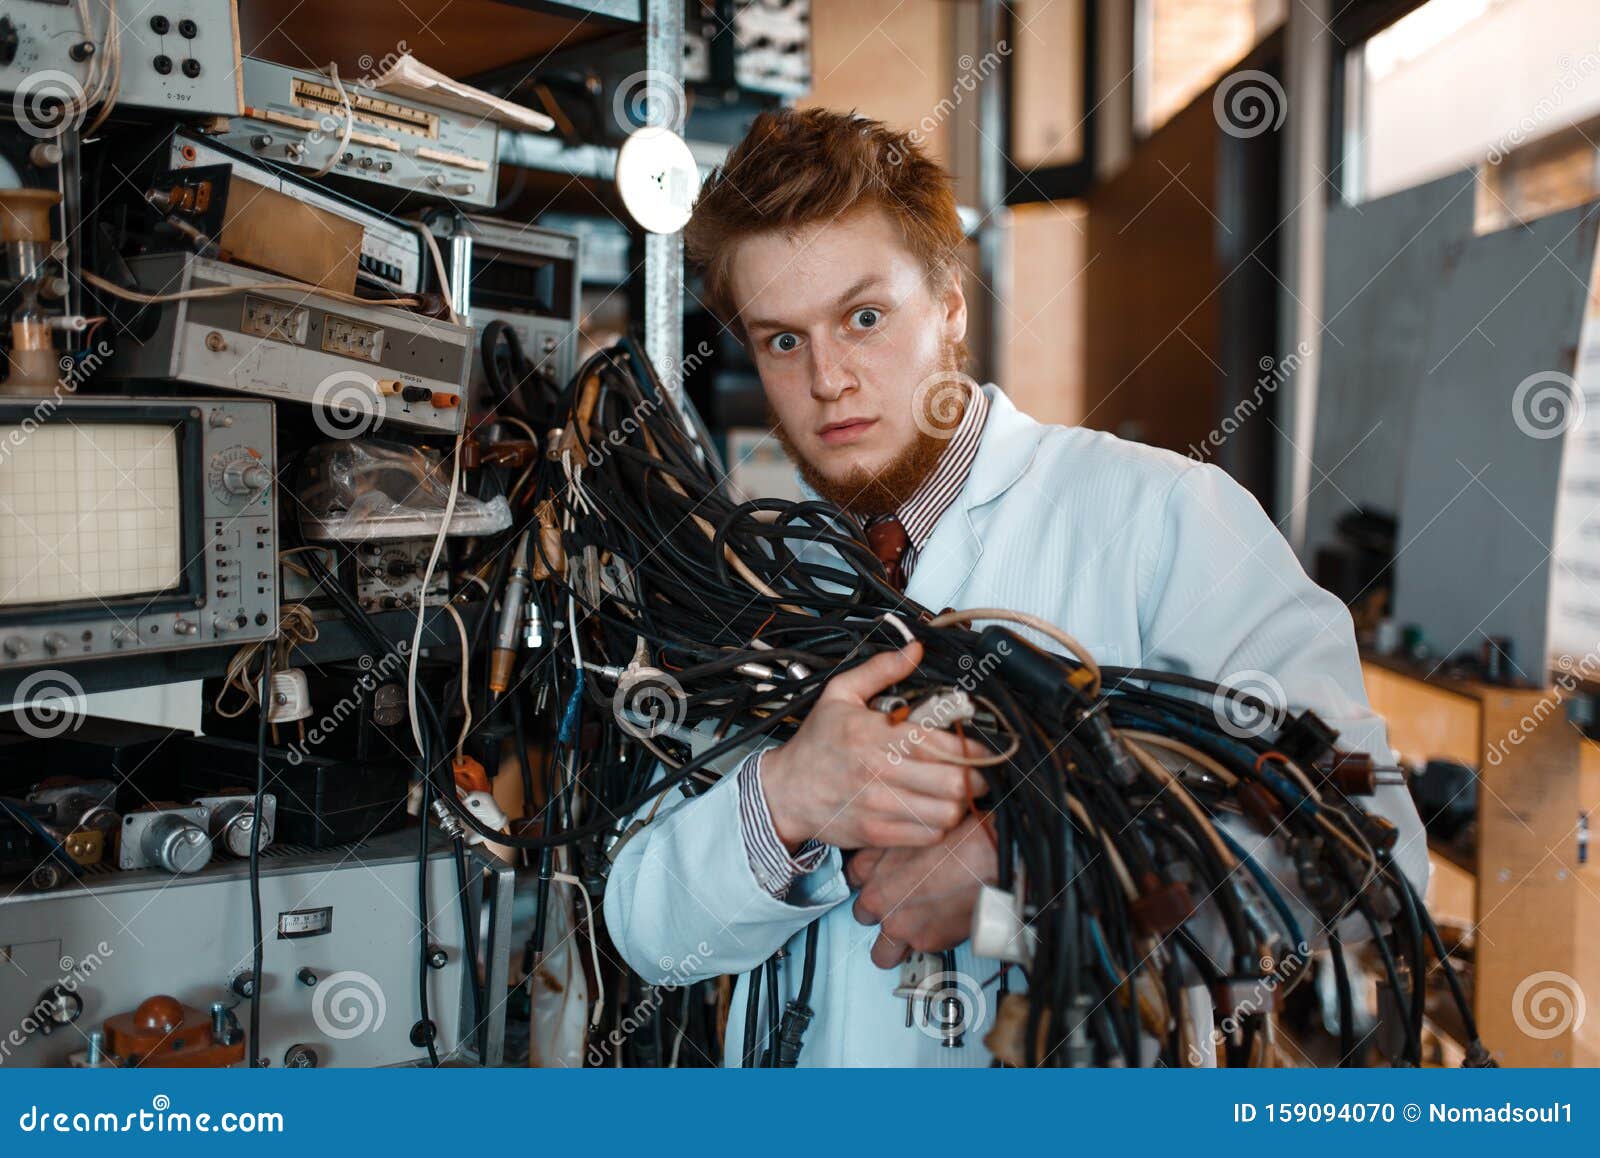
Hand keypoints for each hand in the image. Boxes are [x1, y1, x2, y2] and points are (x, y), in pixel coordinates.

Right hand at [760, 641, 988, 850]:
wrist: (785, 792)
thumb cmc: (817, 744)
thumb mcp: (840, 695)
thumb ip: (881, 670)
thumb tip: (915, 650)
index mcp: (876, 735)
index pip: (944, 745)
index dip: (975, 750)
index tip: (982, 749)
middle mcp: (881, 772)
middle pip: (954, 785)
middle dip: (975, 779)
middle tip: (976, 773)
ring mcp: (880, 807)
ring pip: (946, 814)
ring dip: (959, 804)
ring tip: (954, 792)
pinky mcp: (878, 834)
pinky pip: (928, 835)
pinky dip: (939, 825)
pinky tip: (933, 810)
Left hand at [846, 814, 998, 967]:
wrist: (994, 857)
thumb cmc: (963, 835)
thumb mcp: (918, 827)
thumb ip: (898, 846)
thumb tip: (902, 851)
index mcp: (872, 865)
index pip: (852, 878)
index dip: (870, 880)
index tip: (882, 881)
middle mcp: (879, 898)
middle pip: (862, 916)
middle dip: (881, 913)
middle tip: (904, 905)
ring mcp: (900, 924)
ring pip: (881, 953)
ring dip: (894, 946)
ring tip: (916, 933)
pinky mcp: (926, 943)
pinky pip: (919, 952)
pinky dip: (931, 943)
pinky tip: (945, 925)